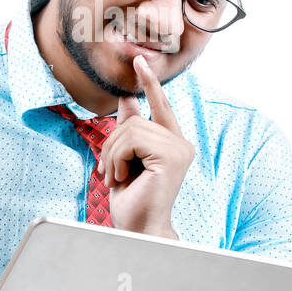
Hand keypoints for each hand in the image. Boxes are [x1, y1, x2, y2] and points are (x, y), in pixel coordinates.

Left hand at [97, 52, 194, 236]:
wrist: (139, 229)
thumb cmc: (132, 201)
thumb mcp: (125, 159)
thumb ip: (130, 130)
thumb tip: (127, 100)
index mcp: (173, 143)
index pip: (160, 105)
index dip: (150, 82)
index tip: (140, 61)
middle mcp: (181, 143)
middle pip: (135, 120)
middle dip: (112, 144)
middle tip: (109, 172)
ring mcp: (179, 148)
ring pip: (130, 129)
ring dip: (112, 154)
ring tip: (116, 177)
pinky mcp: (172, 155)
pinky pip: (131, 139)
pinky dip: (117, 158)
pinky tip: (122, 177)